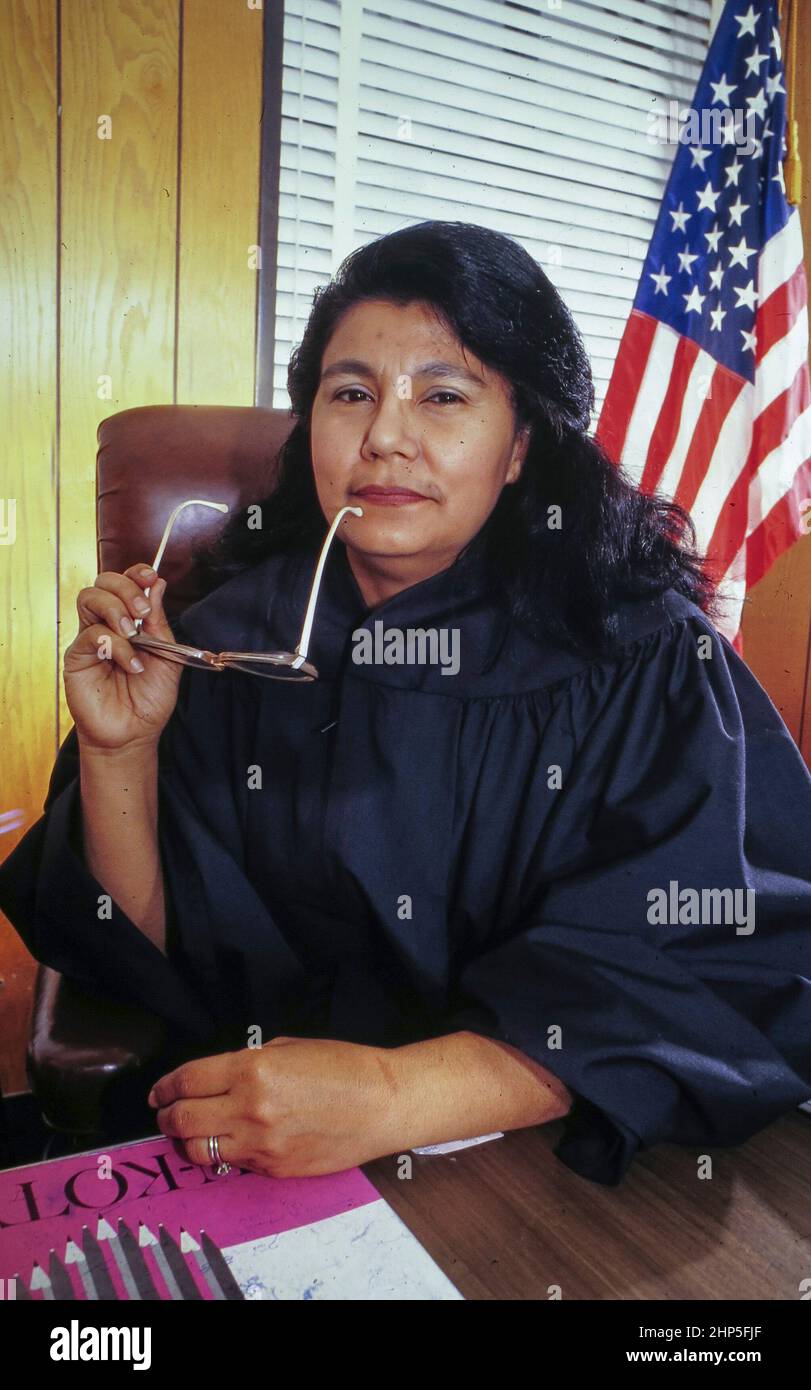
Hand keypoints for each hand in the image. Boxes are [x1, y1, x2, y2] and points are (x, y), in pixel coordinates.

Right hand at [64, 564, 183, 753]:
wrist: (135, 732)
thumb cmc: (150, 699)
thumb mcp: (167, 656)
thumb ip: (159, 621)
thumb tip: (157, 584)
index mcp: (130, 620)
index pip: (125, 583)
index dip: (135, 573)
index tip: (150, 577)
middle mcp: (107, 624)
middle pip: (104, 582)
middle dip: (126, 588)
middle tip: (143, 612)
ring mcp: (90, 638)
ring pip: (90, 598)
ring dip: (116, 609)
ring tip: (134, 634)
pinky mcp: (77, 656)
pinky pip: (92, 633)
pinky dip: (115, 644)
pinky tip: (131, 663)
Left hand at [147, 1037, 398, 1178]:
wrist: (383, 1104)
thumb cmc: (343, 1067)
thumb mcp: (289, 1048)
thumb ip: (249, 1062)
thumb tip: (219, 1078)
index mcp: (252, 1070)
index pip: (188, 1080)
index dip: (165, 1086)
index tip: (159, 1092)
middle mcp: (249, 1109)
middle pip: (182, 1120)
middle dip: (167, 1116)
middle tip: (167, 1112)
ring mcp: (261, 1144)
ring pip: (199, 1151)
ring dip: (188, 1141)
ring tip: (192, 1133)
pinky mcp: (273, 1169)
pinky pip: (234, 1163)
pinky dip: (225, 1153)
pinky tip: (233, 1141)